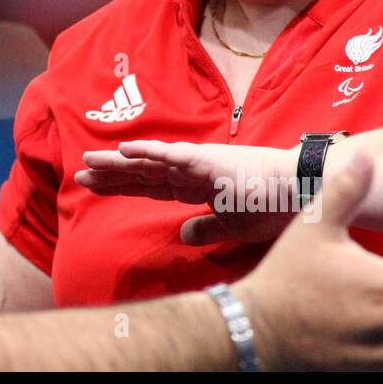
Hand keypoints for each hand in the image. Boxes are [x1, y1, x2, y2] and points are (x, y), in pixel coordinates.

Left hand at [76, 139, 298, 243]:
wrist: (303, 192)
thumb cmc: (273, 207)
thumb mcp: (234, 226)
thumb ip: (206, 227)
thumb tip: (183, 234)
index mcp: (197, 185)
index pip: (150, 185)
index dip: (121, 185)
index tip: (94, 185)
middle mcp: (192, 170)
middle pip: (143, 173)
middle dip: (111, 174)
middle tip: (79, 173)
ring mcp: (199, 162)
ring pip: (150, 161)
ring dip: (119, 161)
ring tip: (90, 160)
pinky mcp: (209, 160)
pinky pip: (173, 156)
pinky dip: (149, 152)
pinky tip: (126, 149)